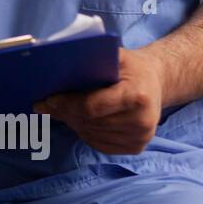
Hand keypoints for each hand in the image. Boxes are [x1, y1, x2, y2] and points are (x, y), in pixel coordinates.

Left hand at [33, 46, 165, 154]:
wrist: (156, 82)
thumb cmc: (131, 67)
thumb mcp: (115, 56)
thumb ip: (89, 61)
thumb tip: (54, 69)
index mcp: (137, 96)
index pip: (91, 107)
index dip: (66, 104)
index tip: (47, 100)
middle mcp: (142, 121)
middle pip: (89, 122)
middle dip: (64, 113)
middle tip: (46, 106)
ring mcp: (140, 137)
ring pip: (91, 134)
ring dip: (72, 123)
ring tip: (62, 110)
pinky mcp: (136, 147)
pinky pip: (99, 144)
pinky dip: (84, 132)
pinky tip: (79, 120)